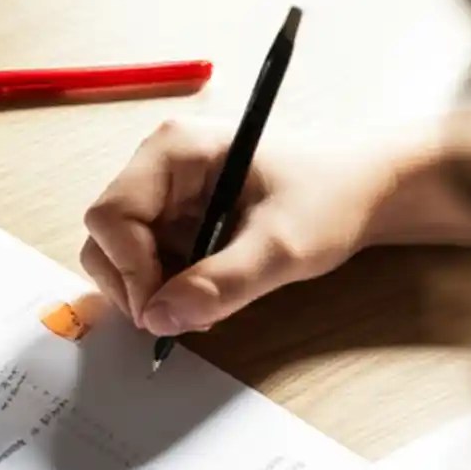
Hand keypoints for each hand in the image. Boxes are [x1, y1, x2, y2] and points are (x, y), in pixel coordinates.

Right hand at [81, 119, 386, 335]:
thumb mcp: (283, 245)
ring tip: (202, 306)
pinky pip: (144, 265)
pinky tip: (206, 294)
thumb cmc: (330, 197)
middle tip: (181, 316)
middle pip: (104, 238)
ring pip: (118, 257)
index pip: (111, 215)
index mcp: (174, 149)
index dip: (127, 270)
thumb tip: (160, 320)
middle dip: (134, 286)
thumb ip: (223, 282)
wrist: (366, 191)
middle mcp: (156, 167)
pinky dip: (165, 291)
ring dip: (150, 293)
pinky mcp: (173, 221)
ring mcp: (162, 195)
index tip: (161, 312)